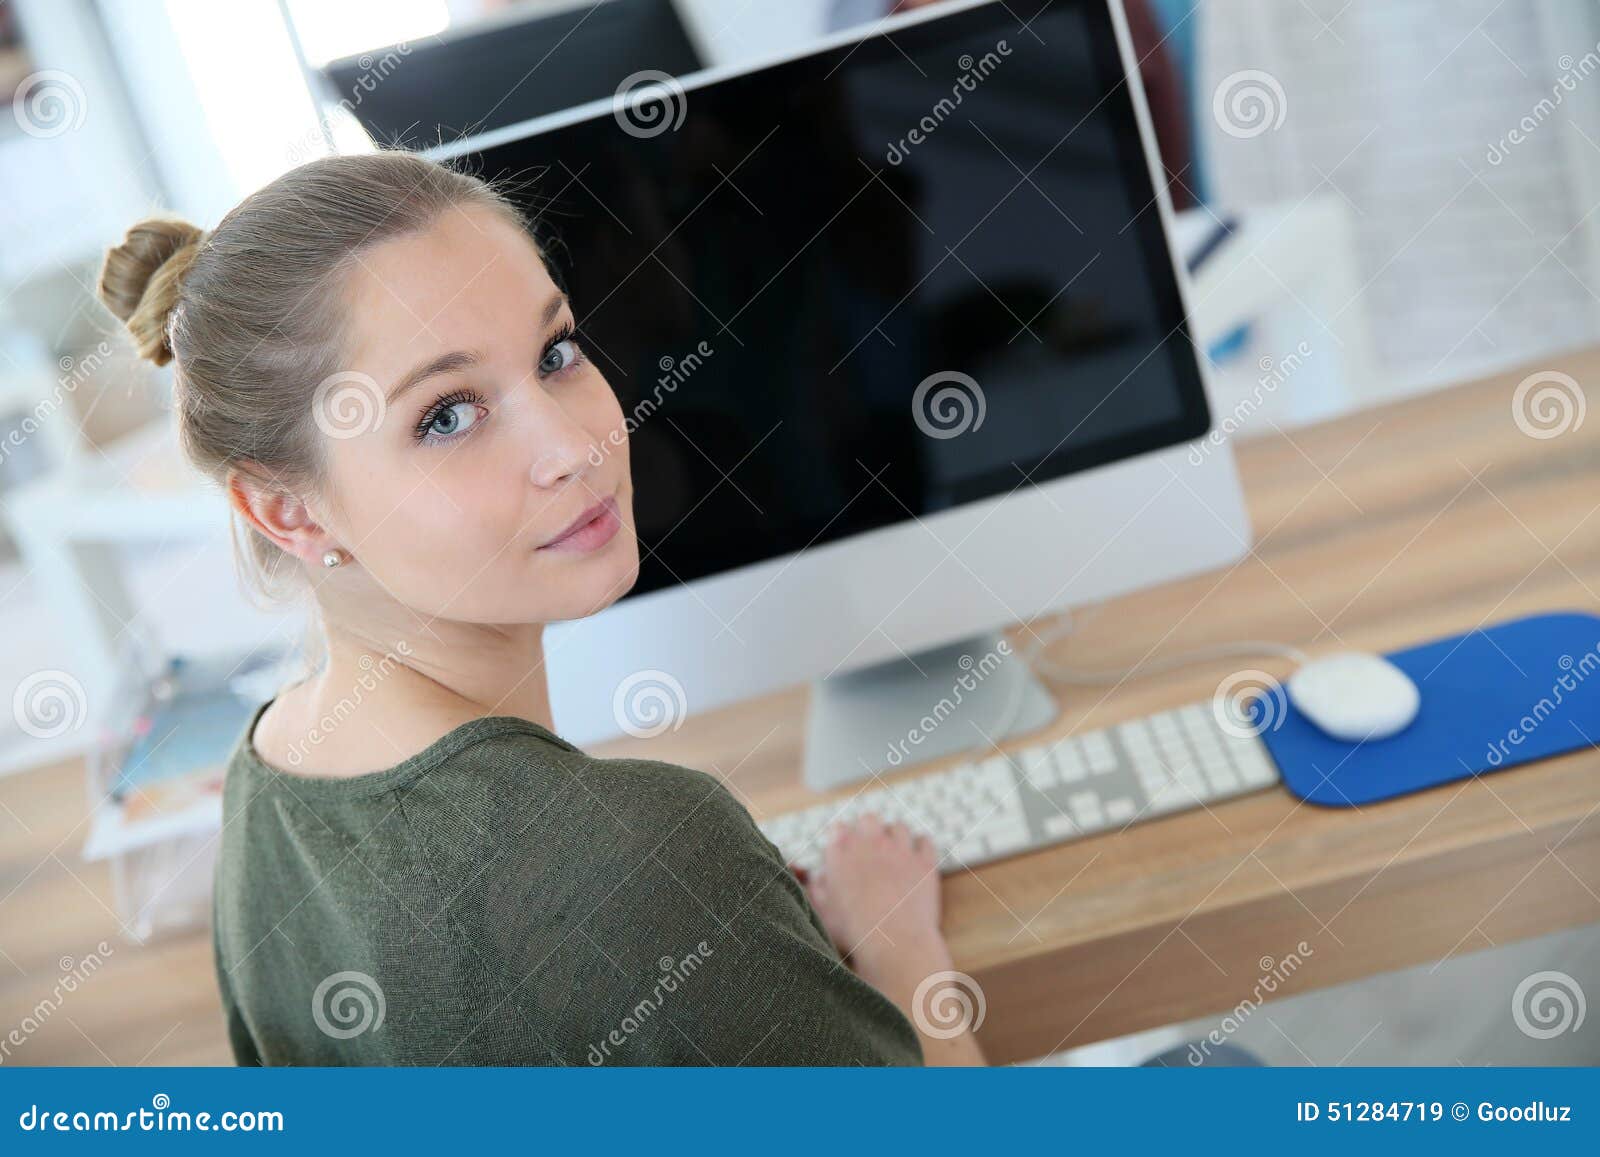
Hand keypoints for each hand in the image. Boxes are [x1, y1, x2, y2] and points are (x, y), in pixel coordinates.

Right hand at [803, 813, 941, 965]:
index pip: (838, 828)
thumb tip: (819, 879)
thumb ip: (816, 890)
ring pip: (898, 826)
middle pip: (869, 819)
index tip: (844, 853)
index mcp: (840, 850)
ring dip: (894, 837)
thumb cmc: (854, 932)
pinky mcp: (925, 862)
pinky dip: (920, 847)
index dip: (841, 840)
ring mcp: (900, 849)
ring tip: (893, 854)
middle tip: (869, 849)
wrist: (894, 944)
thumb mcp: (821, 912)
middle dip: (868, 830)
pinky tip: (916, 858)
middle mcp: (870, 842)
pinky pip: (925, 840)